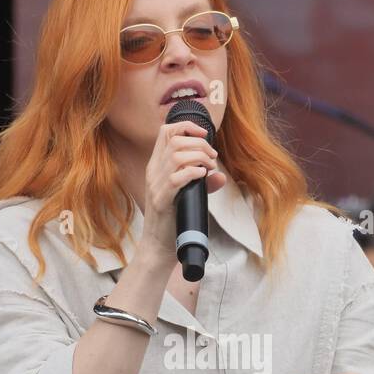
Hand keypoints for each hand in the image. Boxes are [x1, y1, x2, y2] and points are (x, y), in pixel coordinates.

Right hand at [140, 120, 225, 259]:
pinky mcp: (162, 201)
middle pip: (175, 141)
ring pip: (176, 156)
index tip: (204, 135)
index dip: (186, 126)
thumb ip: (203, 184)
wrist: (158, 247)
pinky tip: (202, 178)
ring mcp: (156, 186)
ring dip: (199, 158)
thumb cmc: (174, 220)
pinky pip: (176, 178)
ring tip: (209, 168)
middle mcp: (153, 172)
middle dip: (199, 144)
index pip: (166, 132)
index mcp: (157, 167)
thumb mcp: (189, 196)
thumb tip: (220, 177)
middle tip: (212, 158)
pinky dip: (193, 173)